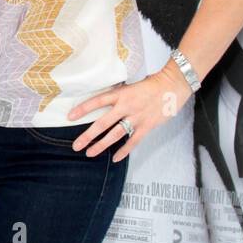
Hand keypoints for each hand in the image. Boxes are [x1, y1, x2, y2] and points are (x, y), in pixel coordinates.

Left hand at [66, 64, 191, 161]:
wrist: (172, 85)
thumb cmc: (151, 84)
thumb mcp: (131, 86)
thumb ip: (118, 95)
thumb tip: (103, 103)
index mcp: (121, 94)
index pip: (97, 101)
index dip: (83, 109)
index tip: (70, 117)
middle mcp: (126, 106)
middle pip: (103, 123)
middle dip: (88, 136)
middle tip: (76, 145)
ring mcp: (136, 117)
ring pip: (115, 134)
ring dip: (101, 145)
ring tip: (90, 153)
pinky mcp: (147, 126)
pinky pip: (133, 141)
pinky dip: (124, 150)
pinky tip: (115, 158)